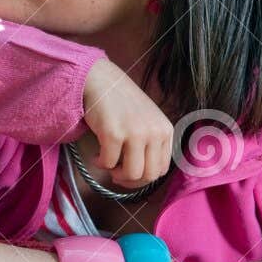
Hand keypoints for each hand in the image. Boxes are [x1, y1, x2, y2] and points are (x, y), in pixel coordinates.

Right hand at [79, 58, 173, 186]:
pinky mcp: (114, 134)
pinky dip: (100, 163)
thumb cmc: (122, 101)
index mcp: (165, 130)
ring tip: (107, 163)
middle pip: (149, 176)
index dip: (144, 178)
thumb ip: (152, 143)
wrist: (101, 80)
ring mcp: (135, 133)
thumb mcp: (147, 120)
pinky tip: (96, 155)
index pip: (162, 169)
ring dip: (116, 174)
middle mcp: (154, 132)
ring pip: (132, 173)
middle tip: (116, 174)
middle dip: (131, 181)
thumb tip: (142, 174)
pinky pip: (108, 163)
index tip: (129, 174)